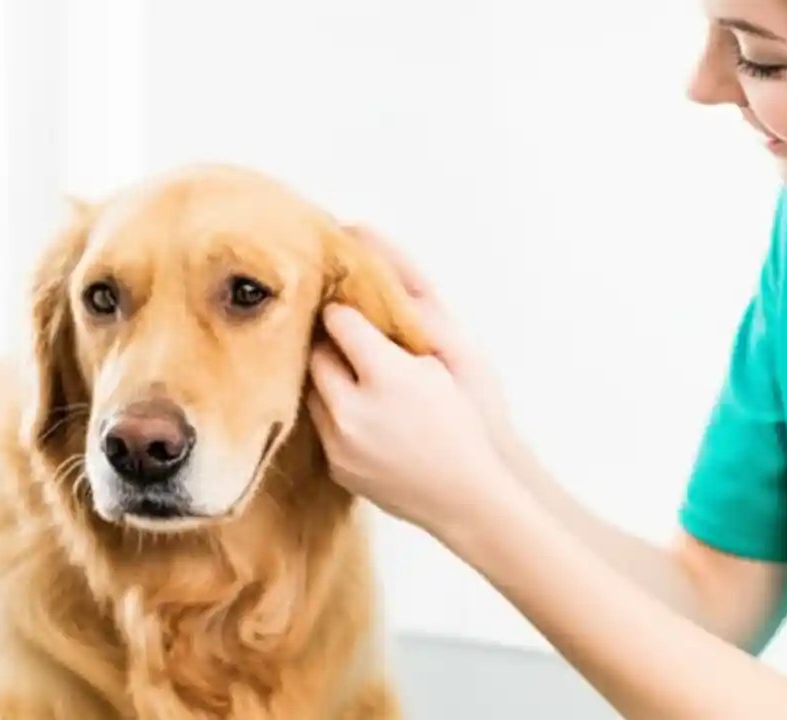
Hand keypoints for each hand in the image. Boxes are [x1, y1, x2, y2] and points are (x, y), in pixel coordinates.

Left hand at [307, 303, 512, 535]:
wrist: (472, 498)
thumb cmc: (474, 423)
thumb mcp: (456, 358)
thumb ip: (420, 313)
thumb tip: (391, 278)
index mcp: (386, 376)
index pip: (338, 321)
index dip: (347, 314)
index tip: (352, 312)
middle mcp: (352, 409)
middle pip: (316, 354)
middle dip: (332, 345)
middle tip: (353, 345)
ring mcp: (339, 443)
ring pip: (312, 390)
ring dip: (331, 381)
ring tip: (359, 383)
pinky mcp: (336, 466)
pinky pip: (322, 426)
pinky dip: (337, 416)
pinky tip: (366, 418)